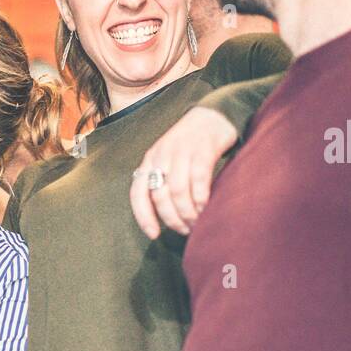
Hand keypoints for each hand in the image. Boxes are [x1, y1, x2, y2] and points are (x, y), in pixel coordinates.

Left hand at [130, 106, 237, 238]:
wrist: (212, 115)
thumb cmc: (189, 145)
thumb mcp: (167, 159)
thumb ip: (161, 182)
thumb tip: (164, 216)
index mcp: (150, 160)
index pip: (138, 193)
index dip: (144, 216)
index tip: (154, 234)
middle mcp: (162, 156)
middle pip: (160, 196)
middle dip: (172, 219)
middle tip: (185, 229)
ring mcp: (182, 151)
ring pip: (178, 191)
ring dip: (187, 212)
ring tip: (197, 222)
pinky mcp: (203, 149)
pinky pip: (198, 179)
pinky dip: (201, 197)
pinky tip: (205, 206)